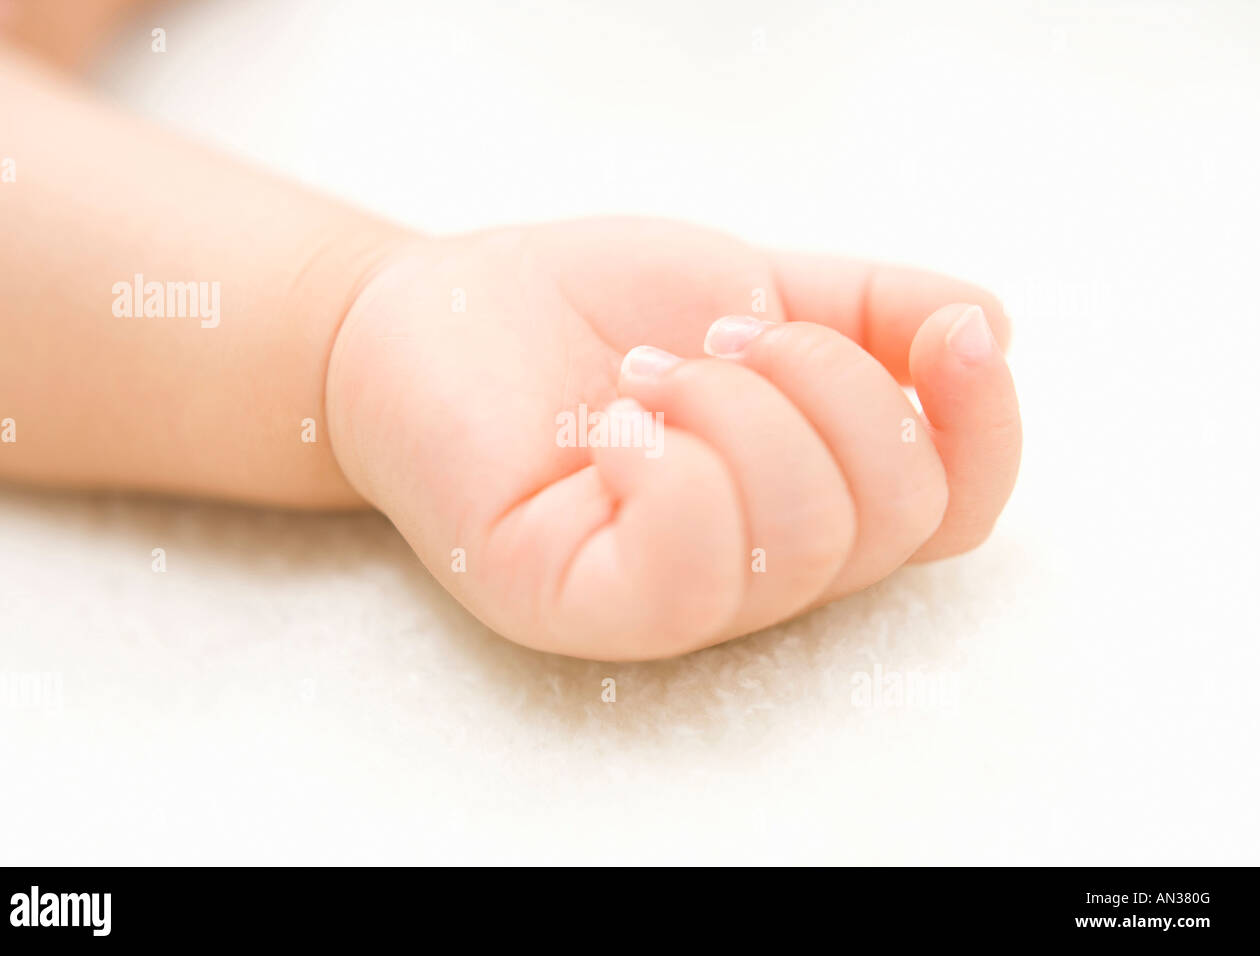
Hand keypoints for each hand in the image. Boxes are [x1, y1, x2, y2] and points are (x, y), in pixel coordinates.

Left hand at [326, 218, 1020, 659]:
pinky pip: (689, 571)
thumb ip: (871, 307)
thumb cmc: (586, 309)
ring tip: (649, 373)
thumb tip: (986, 325)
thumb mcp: (755, 279)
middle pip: (892, 517)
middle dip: (828, 384)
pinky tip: (612, 428)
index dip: (983, 425)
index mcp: (810, 491)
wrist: (430, 314)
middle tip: (719, 334)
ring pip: (804, 540)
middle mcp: (757, 562)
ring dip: (739, 410)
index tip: (955, 333)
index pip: (953, 506)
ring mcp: (672, 600)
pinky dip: (670, 466)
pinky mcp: (582, 607)